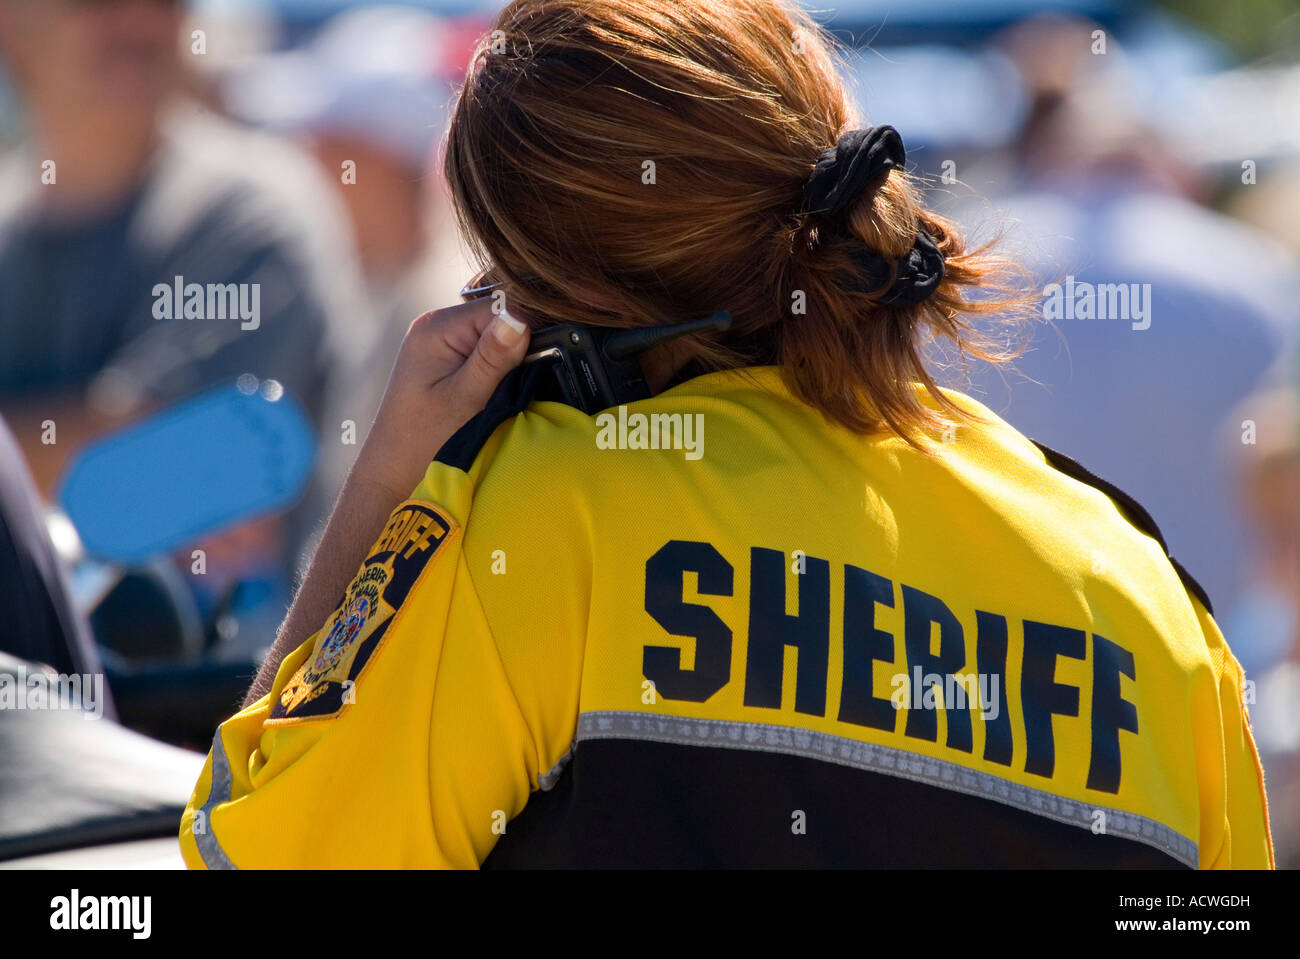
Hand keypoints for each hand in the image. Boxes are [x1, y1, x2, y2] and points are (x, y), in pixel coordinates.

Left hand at [354, 297, 529, 498]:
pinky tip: (492, 395)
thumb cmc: (422, 443)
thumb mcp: (465, 400)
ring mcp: (439, 344)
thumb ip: (493, 358)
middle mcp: (435, 327)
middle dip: (516, 349)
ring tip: (498, 395)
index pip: (499, 308)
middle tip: (512, 386)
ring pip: (494, 338)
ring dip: (507, 364)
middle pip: (497, 320)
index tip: (534, 366)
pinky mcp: (444, 362)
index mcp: (436, 328)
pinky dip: (496, 372)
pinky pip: (483, 354)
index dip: (525, 333)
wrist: (393, 476)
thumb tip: (520, 317)